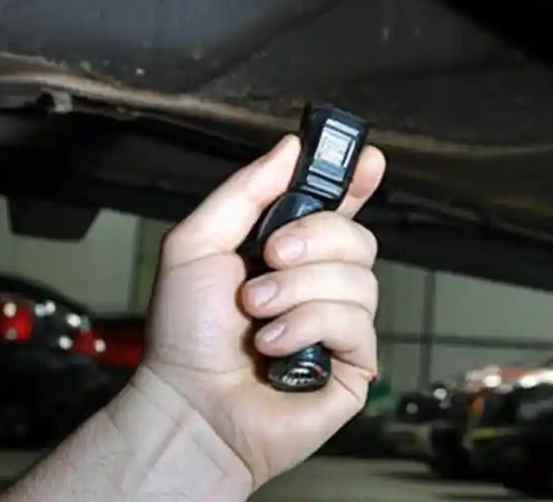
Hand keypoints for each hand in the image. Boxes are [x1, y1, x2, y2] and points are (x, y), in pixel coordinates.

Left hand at [142, 135, 385, 487]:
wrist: (188, 403)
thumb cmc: (185, 336)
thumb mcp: (196, 245)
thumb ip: (245, 191)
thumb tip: (290, 148)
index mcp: (290, 252)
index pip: (340, 206)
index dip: (358, 180)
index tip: (367, 159)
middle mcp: (321, 285)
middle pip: (358, 237)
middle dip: (312, 240)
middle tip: (269, 259)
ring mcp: (342, 324)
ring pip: (359, 280)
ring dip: (298, 292)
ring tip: (257, 315)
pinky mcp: (355, 363)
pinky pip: (356, 323)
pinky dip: (308, 327)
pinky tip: (275, 346)